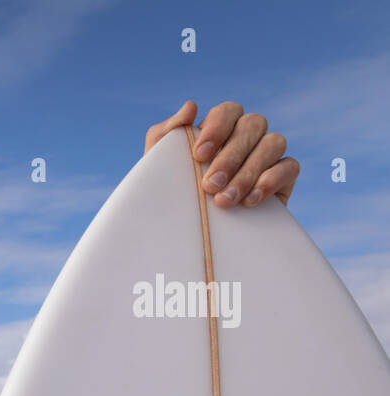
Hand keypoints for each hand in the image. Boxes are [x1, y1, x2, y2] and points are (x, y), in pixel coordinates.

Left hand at [145, 100, 299, 206]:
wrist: (184, 235)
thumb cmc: (171, 195)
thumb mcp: (159, 167)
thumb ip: (166, 134)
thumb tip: (192, 106)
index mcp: (219, 129)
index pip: (228, 111)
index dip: (217, 128)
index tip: (199, 156)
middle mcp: (247, 136)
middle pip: (253, 124)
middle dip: (230, 156)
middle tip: (209, 186)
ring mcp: (267, 155)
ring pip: (273, 143)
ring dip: (248, 172)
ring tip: (224, 201)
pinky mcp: (283, 178)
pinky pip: (290, 166)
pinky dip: (271, 180)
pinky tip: (250, 201)